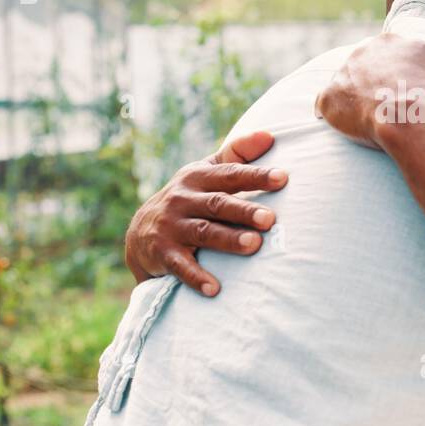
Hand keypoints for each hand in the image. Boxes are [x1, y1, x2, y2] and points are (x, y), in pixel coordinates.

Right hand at [124, 130, 287, 295]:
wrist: (141, 233)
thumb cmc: (189, 198)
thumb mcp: (205, 172)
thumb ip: (236, 154)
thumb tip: (271, 135)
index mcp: (197, 177)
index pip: (230, 175)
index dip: (256, 176)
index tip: (283, 178)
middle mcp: (183, 199)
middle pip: (218, 204)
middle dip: (244, 211)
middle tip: (271, 219)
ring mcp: (171, 227)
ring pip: (203, 232)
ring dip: (229, 240)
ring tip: (254, 245)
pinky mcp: (163, 253)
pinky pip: (181, 266)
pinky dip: (197, 278)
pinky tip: (215, 289)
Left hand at [315, 24, 424, 148]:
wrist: (410, 114)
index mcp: (386, 42)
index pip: (386, 54)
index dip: (394, 72)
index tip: (403, 87)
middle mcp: (359, 53)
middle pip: (363, 68)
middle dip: (372, 83)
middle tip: (387, 104)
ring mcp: (341, 76)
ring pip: (344, 85)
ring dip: (352, 98)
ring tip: (369, 116)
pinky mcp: (329, 100)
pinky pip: (324, 106)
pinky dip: (332, 113)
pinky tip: (345, 122)